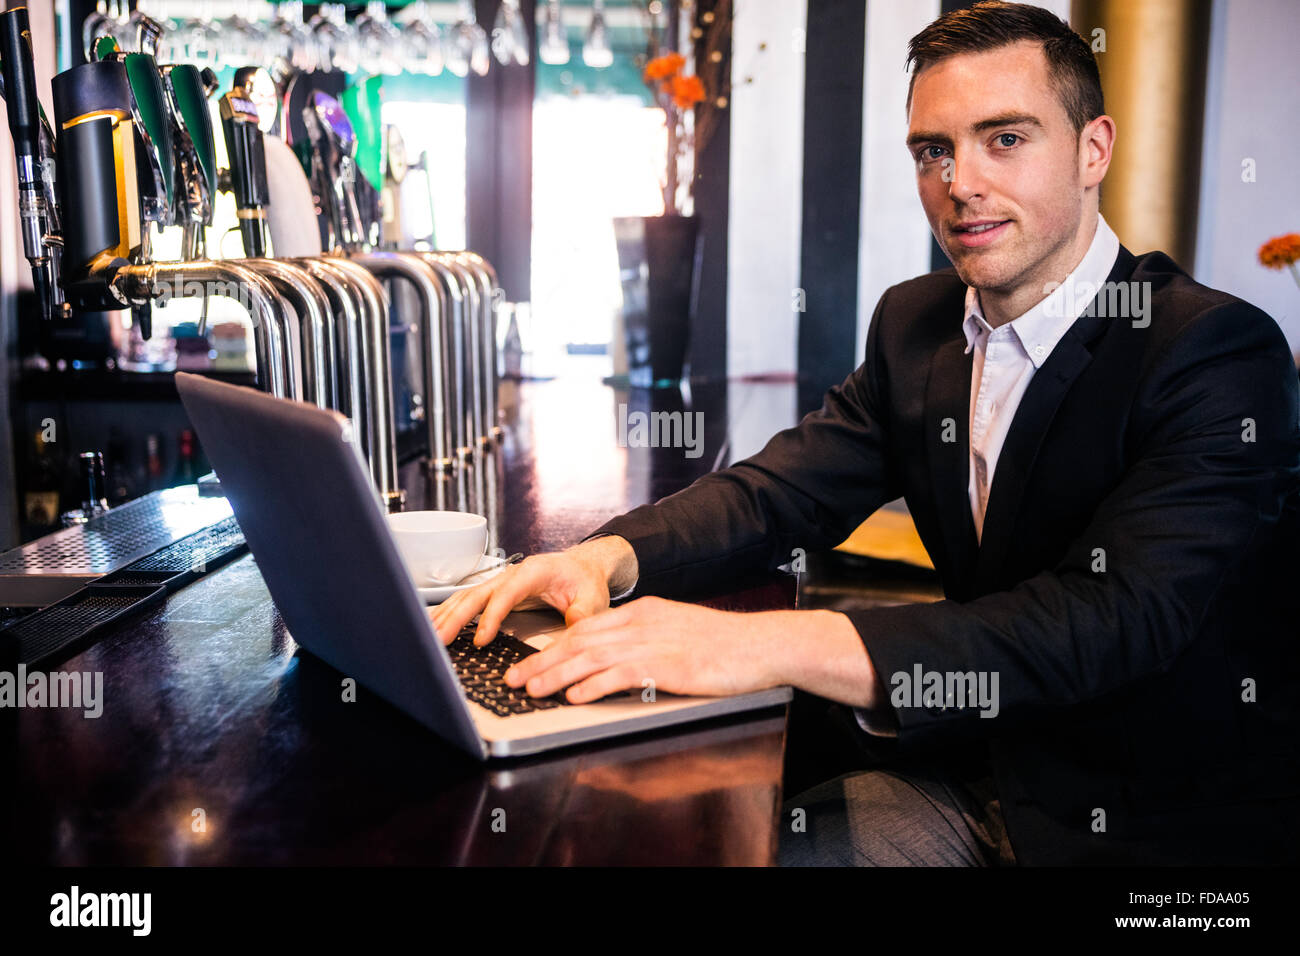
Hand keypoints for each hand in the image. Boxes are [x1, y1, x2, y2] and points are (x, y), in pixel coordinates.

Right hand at [430, 536, 635, 645]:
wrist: (582, 566)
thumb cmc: (585, 580)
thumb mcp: (593, 597)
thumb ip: (583, 613)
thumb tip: (572, 627)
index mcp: (534, 572)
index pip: (507, 593)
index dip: (491, 616)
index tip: (481, 639)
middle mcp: (512, 574)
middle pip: (478, 594)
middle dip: (456, 617)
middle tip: (440, 640)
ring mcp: (501, 581)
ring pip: (467, 596)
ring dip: (447, 615)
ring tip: (430, 635)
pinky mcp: (496, 590)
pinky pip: (468, 599)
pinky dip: (451, 611)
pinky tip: (437, 624)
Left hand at [501, 596, 788, 703]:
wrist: (762, 645)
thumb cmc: (725, 645)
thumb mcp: (677, 633)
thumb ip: (644, 642)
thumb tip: (613, 662)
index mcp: (644, 612)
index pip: (585, 627)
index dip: (552, 646)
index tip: (528, 661)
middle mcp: (643, 623)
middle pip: (579, 641)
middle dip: (541, 661)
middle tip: (513, 678)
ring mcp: (654, 643)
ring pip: (591, 657)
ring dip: (556, 674)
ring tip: (531, 689)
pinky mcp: (668, 666)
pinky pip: (620, 675)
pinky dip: (592, 686)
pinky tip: (574, 696)